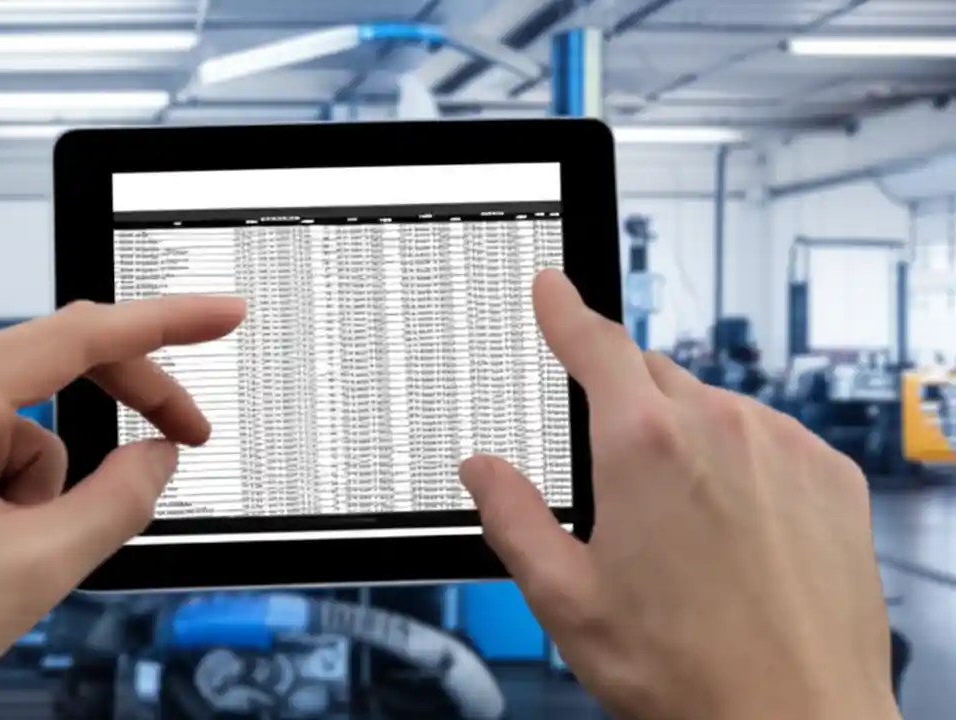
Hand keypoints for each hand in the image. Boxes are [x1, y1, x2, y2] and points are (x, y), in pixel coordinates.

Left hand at [0, 297, 245, 719]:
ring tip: (7, 558)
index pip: (81, 336)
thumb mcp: (33, 569)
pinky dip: (16, 498)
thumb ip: (120, 500)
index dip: (167, 325)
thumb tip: (157, 456)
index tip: (221, 316)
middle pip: (59, 370)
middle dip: (124, 408)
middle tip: (184, 441)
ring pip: (31, 430)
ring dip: (48, 490)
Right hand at [461, 270, 897, 719]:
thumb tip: (483, 469)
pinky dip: (743, 461)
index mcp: (643, 448)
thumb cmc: (686, 671)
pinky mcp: (830, 474)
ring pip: (712, 407)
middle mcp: (720, 427)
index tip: (551, 287)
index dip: (563, 310)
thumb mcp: (564, 598)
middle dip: (623, 406)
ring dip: (685, 438)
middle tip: (616, 485)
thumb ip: (511, 516)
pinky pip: (769, 437)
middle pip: (651, 377)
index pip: (593, 344)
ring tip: (682, 527)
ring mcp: (784, 447)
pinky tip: (735, 530)